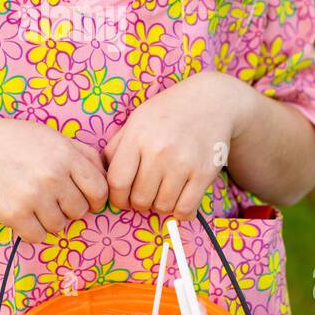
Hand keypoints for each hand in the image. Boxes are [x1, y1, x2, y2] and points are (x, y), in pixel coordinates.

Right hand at [0, 117, 108, 243]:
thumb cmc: (18, 141)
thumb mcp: (54, 137)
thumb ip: (84, 154)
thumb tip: (107, 176)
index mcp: (67, 155)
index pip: (100, 190)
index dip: (96, 200)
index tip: (86, 200)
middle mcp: (53, 175)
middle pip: (80, 211)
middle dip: (70, 208)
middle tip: (53, 199)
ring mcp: (34, 195)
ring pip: (59, 226)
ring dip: (50, 220)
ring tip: (35, 204)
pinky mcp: (14, 213)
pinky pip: (37, 237)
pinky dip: (31, 230)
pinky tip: (23, 214)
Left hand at [103, 71, 255, 219]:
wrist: (212, 101)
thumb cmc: (167, 113)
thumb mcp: (136, 121)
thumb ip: (116, 148)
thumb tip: (102, 177)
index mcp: (137, 136)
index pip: (117, 182)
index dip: (117, 198)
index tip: (122, 198)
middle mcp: (159, 151)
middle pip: (139, 198)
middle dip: (138, 203)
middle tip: (144, 195)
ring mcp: (183, 163)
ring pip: (162, 206)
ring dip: (160, 206)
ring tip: (162, 193)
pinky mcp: (204, 173)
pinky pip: (186, 209)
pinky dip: (180, 212)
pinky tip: (179, 201)